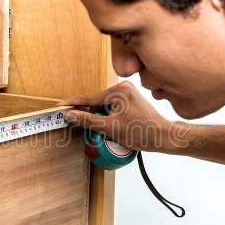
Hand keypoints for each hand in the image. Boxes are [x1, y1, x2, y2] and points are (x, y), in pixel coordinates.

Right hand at [61, 81, 184, 152]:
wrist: (164, 137)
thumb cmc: (142, 132)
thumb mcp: (110, 128)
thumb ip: (88, 121)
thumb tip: (69, 115)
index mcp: (118, 90)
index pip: (89, 98)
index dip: (74, 104)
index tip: (60, 106)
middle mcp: (123, 88)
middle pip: (97, 103)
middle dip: (91, 117)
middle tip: (86, 129)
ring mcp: (128, 94)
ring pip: (104, 108)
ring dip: (101, 120)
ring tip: (105, 133)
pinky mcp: (131, 101)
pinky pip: (112, 109)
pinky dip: (108, 119)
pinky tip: (112, 130)